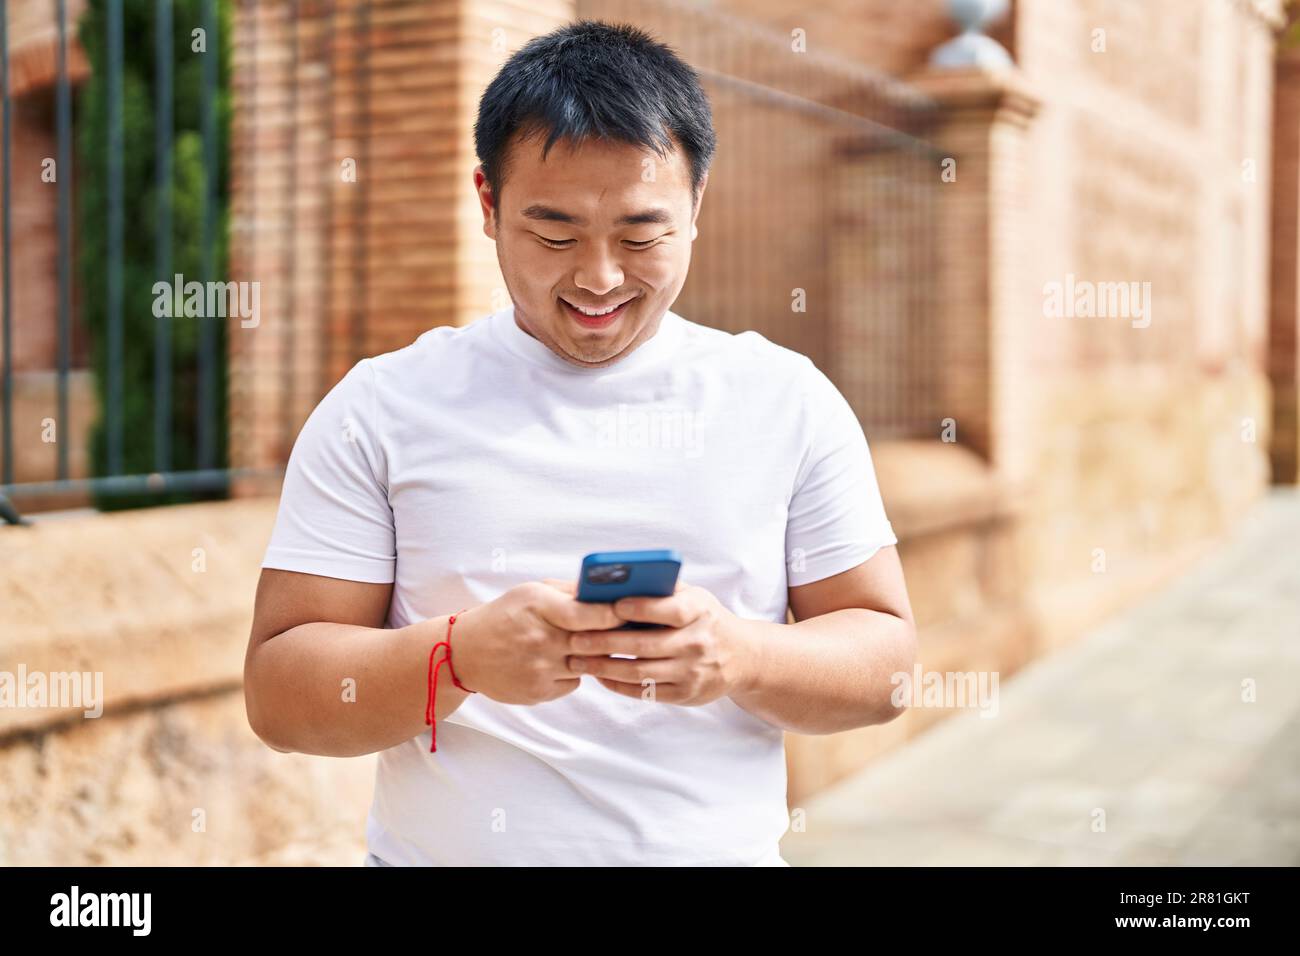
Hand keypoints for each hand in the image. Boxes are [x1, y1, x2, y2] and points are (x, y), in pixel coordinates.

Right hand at [450, 580, 621, 704]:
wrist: (464, 653)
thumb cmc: (505, 616)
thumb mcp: (531, 592)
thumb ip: (570, 592)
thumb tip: (610, 592)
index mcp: (538, 606)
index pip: (588, 613)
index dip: (616, 614)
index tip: (634, 611)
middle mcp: (539, 638)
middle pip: (594, 641)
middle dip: (615, 637)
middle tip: (633, 631)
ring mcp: (539, 668)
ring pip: (589, 664)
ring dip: (594, 657)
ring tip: (591, 646)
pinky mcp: (538, 691)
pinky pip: (574, 682)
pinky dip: (573, 673)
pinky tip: (559, 663)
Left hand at [565, 582, 753, 704]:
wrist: (742, 656)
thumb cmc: (704, 618)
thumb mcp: (693, 596)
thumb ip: (659, 588)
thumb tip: (612, 581)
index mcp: (699, 611)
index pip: (668, 610)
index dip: (638, 608)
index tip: (608, 606)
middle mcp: (697, 643)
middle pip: (645, 645)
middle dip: (605, 642)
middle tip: (574, 639)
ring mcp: (692, 672)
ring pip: (640, 672)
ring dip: (604, 667)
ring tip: (578, 660)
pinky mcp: (686, 695)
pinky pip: (645, 692)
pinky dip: (618, 685)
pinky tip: (600, 675)